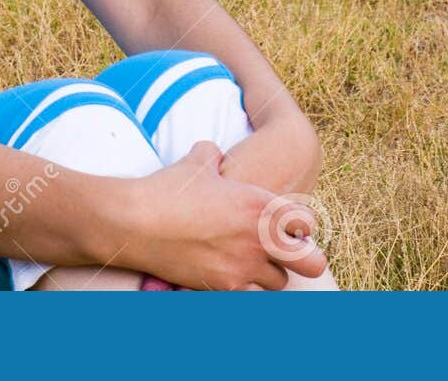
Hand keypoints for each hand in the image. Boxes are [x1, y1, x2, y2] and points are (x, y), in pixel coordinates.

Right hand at [121, 141, 327, 289]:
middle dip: (305, 258)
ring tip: (250, 261)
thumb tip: (215, 153)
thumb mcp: (197, 161)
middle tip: (284, 251)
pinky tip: (225, 273)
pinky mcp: (221, 287)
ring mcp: (242, 267)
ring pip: (279, 283)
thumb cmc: (167, 188)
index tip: (285, 223)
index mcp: (260, 205)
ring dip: (269, 272)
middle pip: (312, 263)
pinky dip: (242, 286)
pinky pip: (247, 295)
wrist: (135, 222)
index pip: (308, 222)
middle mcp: (259, 240)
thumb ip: (215, 156)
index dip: (299, 223)